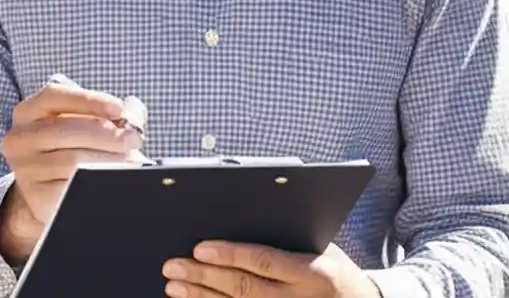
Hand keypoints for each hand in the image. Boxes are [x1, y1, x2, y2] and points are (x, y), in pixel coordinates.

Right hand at [0, 82, 142, 262]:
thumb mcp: (84, 125)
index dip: (89, 100)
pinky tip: (113, 179)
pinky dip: (98, 181)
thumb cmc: (72, 151)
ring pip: (73, 161)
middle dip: (107, 133)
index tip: (119, 109)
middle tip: (134, 139)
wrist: (49, 196)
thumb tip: (133, 109)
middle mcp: (19, 138)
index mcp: (27, 112)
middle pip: (67, 129)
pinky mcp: (35, 195)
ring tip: (130, 161)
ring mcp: (25, 168)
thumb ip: (110, 113)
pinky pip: (73, 186)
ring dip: (108, 160)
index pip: (55, 96)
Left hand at [162, 242, 380, 297]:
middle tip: (173, 266)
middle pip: (243, 289)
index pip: (264, 261)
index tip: (199, 248)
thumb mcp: (320, 249)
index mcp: (313, 273)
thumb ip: (285, 239)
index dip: (229, 255)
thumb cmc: (335, 271)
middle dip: (204, 277)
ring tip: (174, 286)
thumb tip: (235, 220)